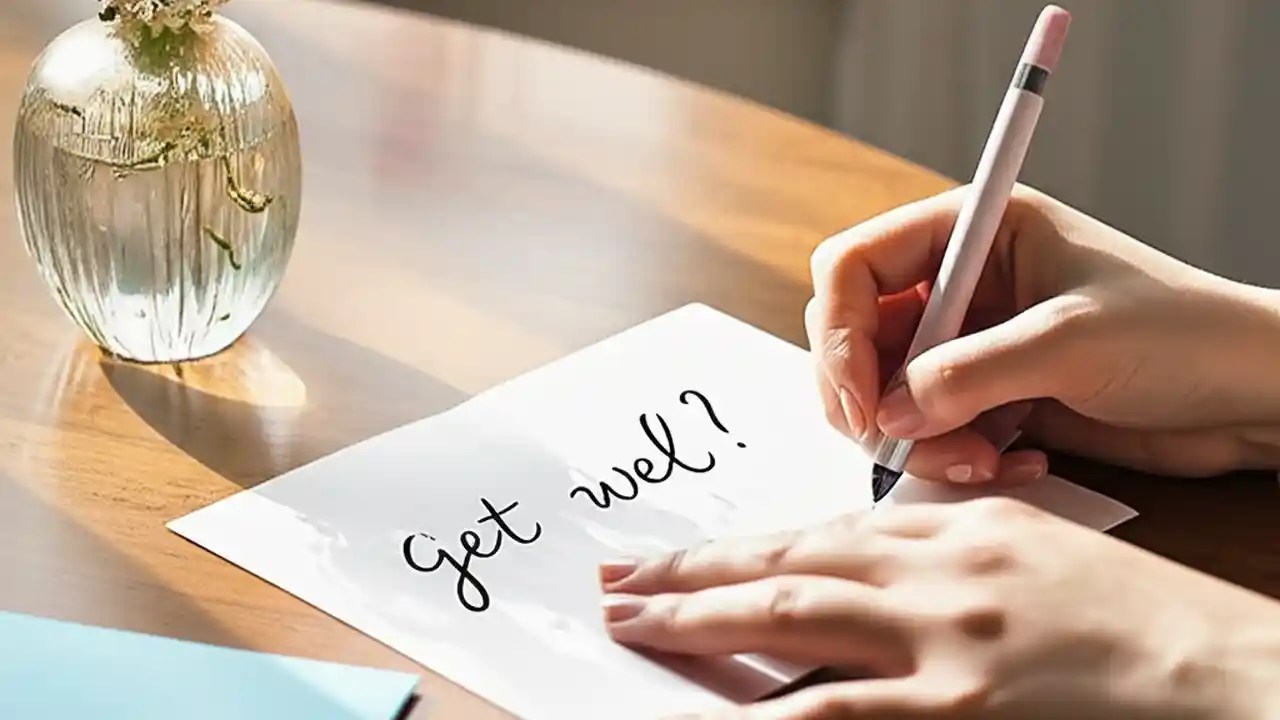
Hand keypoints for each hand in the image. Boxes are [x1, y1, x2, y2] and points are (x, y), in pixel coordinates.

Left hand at [599, 498, 1279, 718]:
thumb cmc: (1139, 621)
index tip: (674, 554)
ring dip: (703, 621)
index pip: (820, 529)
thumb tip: (862, 561)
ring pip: (795, 616)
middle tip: (619, 583)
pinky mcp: (959, 708)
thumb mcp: (1036, 554)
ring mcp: (945, 640)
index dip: (737, 544)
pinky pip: (839, 710)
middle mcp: (939, 571)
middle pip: (789, 561)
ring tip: (635, 629)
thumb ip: (945, 551)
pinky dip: (772, 712)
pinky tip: (719, 716)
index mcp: (958, 529)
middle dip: (693, 572)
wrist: (1224, 673)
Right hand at [806, 185, 1279, 482]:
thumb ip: (967, 372)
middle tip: (900, 442)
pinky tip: (1015, 463)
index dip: (838, 331)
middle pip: (857, 335)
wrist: (1254, 396)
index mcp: (975, 232)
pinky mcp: (990, 397)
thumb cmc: (1184, 336)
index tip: (859, 399)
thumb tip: (887, 413)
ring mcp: (973, 344)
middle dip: (872, 396)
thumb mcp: (1070, 341)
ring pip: (888, 394)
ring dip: (920, 439)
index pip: (855, 266)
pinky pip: (932, 432)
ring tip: (982, 460)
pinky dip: (955, 457)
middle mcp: (963, 284)